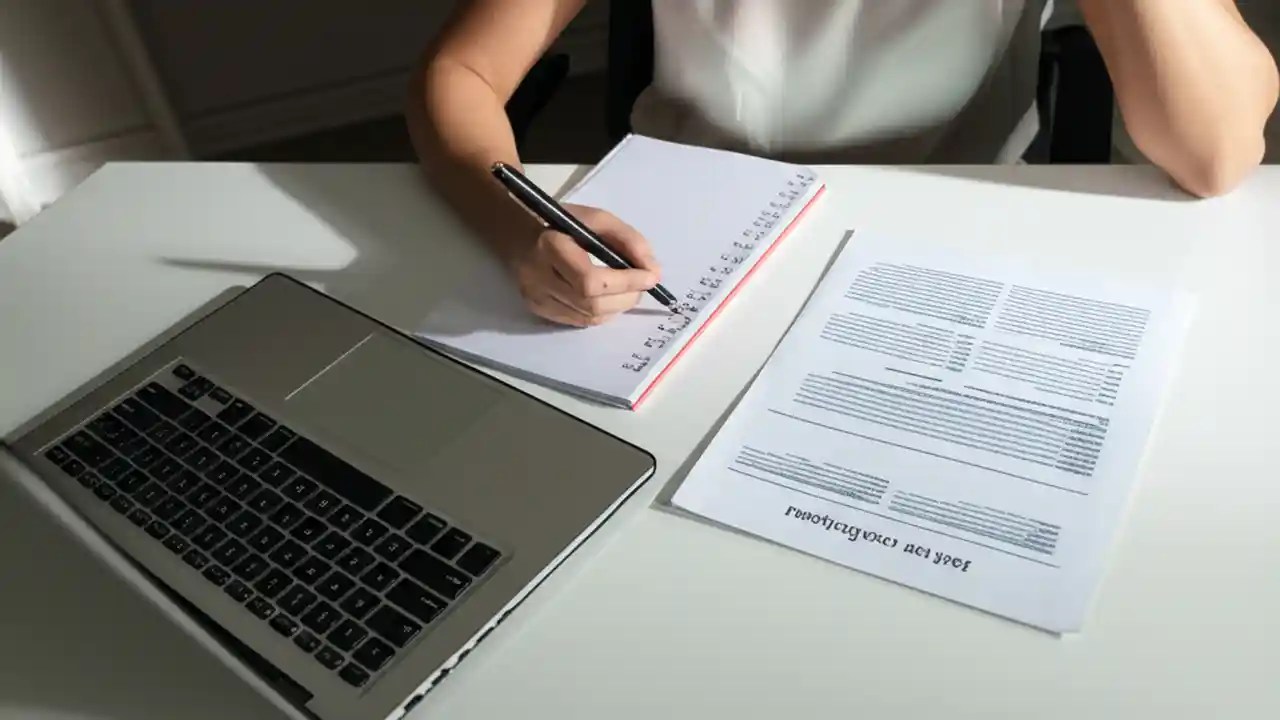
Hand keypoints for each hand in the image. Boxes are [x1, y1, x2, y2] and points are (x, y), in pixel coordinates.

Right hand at [509, 205, 660, 326]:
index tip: (650, 277)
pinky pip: (579, 321)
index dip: (625, 282)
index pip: (591, 280)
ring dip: (617, 307)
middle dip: (626, 297)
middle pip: (591, 304)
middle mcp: (539, 278)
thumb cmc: (561, 222)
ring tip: (628, 291)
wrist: (518, 233)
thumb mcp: (597, 219)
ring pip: (588, 317)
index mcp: (551, 247)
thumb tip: (653, 272)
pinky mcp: (538, 310)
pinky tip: (607, 297)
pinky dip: (601, 312)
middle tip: (643, 285)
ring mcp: (536, 298)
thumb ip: (628, 240)